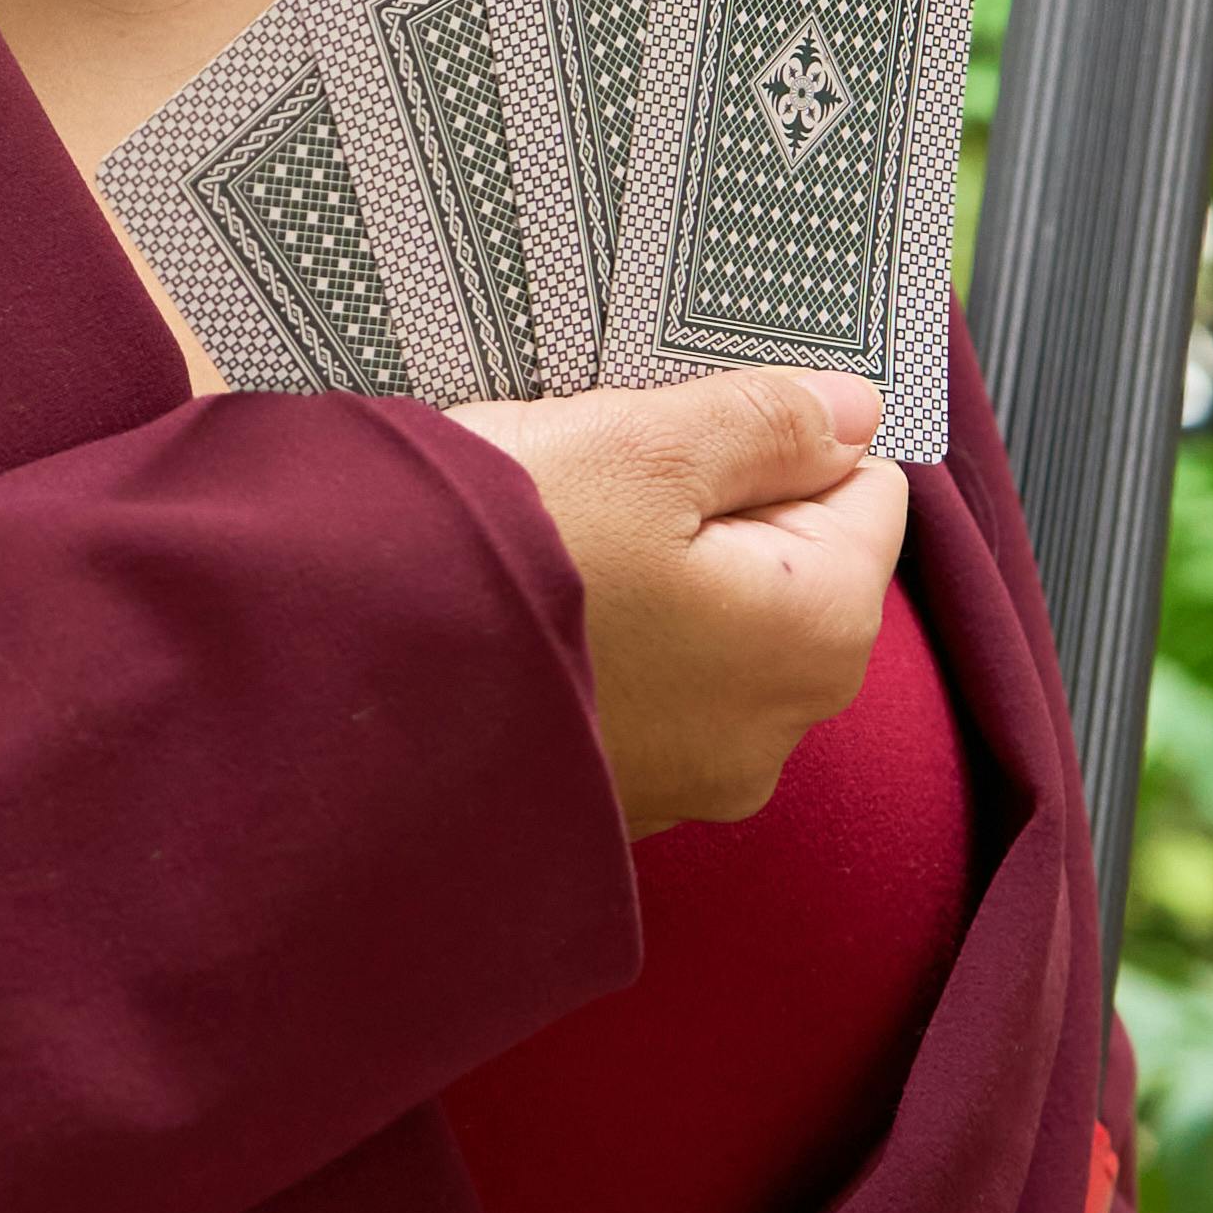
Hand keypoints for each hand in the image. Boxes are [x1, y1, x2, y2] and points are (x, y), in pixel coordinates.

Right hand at [450, 372, 905, 836]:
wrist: (347, 691)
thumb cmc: (500, 563)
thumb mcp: (639, 447)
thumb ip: (765, 421)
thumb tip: (854, 412)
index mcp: (819, 632)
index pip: (865, 491)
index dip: (774, 441)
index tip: (679, 432)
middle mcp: (778, 728)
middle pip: (787, 565)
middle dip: (712, 510)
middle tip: (602, 483)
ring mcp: (694, 779)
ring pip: (709, 628)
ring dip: (652, 578)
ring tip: (553, 547)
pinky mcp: (616, 799)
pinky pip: (643, 690)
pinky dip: (606, 645)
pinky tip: (531, 620)